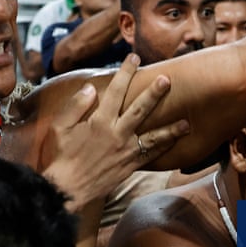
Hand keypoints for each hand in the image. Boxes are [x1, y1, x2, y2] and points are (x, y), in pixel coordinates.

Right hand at [40, 55, 190, 210]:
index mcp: (99, 121)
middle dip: (154, 93)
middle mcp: (116, 134)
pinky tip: (173, 144)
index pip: (116, 91)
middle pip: (140, 109)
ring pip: (152, 136)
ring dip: (170, 128)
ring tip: (185, 122)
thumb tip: (91, 88)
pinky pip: (150, 156)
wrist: (67, 188)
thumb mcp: (60, 126)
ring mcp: (125, 151)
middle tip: (167, 80)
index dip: (126, 72)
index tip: (134, 58)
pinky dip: (163, 149)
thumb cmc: (61, 156)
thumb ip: (76, 105)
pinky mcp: (129, 166)